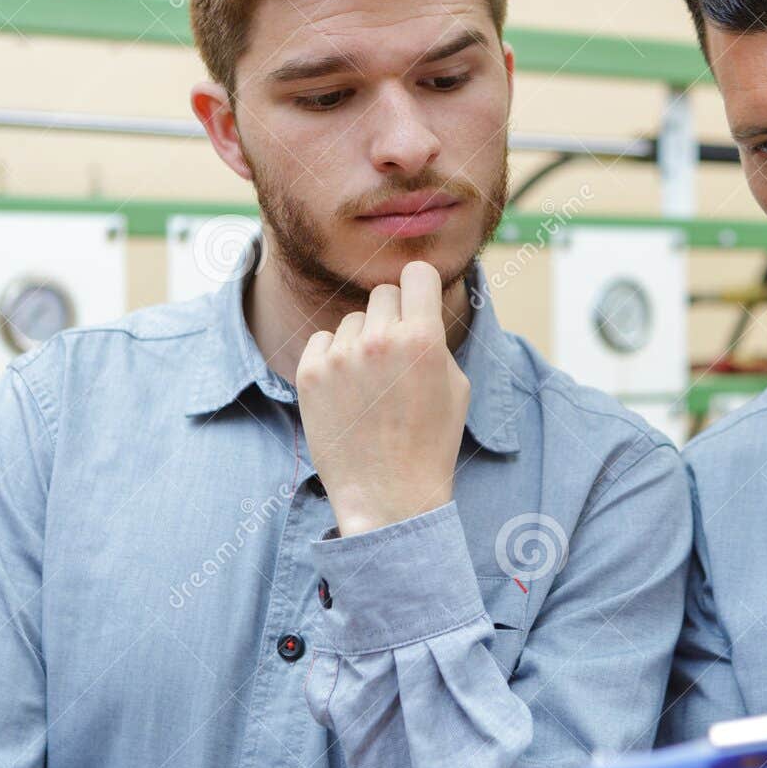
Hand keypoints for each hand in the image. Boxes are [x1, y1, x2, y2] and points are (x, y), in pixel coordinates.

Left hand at [295, 260, 469, 536]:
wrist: (389, 494)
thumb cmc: (431, 442)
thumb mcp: (456, 386)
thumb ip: (435, 339)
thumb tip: (416, 307)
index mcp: (423, 339)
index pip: (417, 273)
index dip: (420, 286)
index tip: (418, 300)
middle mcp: (379, 339)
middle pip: (383, 294)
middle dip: (392, 317)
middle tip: (396, 355)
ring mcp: (340, 356)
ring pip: (352, 320)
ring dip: (361, 341)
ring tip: (371, 386)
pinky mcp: (310, 373)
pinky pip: (323, 341)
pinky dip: (334, 358)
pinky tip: (347, 392)